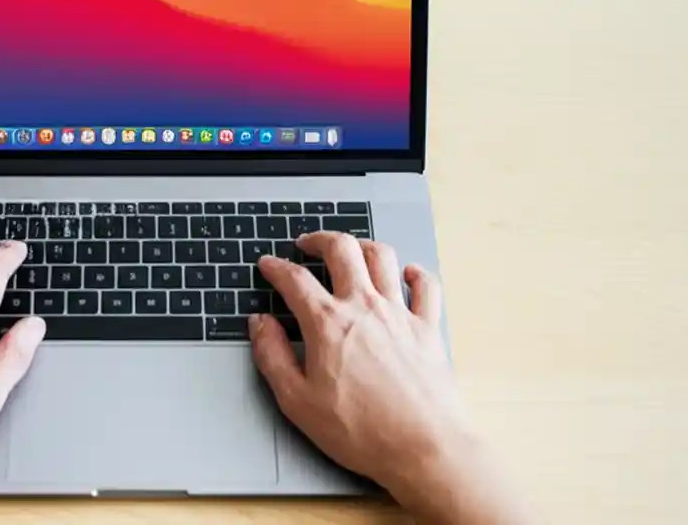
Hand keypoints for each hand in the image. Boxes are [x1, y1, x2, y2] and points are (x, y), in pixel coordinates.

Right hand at [250, 234, 531, 524]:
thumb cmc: (361, 431)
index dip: (276, 267)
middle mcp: (364, 307)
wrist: (423, 448)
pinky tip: (405, 274)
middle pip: (341, 249)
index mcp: (328, 324)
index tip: (268, 265)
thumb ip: (272, 356)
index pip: (294, 279)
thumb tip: (259, 325)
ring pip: (382, 256)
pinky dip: (414, 273)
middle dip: (319, 239)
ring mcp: (400, 314)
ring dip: (362, 245)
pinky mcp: (428, 328)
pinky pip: (426, 286)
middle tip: (306, 244)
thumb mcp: (297, 401)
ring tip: (350, 250)